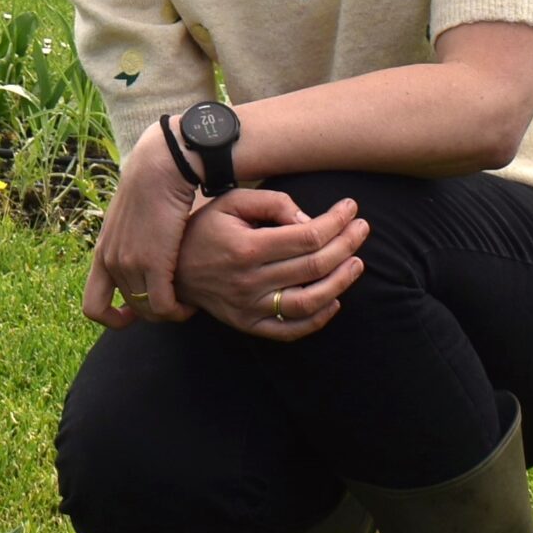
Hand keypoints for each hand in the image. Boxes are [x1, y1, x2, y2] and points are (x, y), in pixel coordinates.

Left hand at [82, 119, 198, 327]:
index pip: (92, 305)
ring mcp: (127, 264)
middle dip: (151, 315)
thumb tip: (151, 254)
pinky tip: (192, 303)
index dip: (113, 318)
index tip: (136, 314)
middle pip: (127, 311)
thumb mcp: (134, 218)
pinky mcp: (151, 263)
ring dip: (169, 314)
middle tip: (174, 306)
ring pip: (147, 311)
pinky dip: (178, 312)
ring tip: (186, 305)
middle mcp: (110, 261)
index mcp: (103, 251)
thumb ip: (135, 241)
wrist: (161, 166)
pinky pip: (163, 306)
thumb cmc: (156, 187)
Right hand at [172, 189, 366, 340]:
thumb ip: (271, 203)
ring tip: (357, 264)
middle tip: (362, 229)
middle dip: (347, 245)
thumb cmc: (205, 229)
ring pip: (309, 301)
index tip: (351, 209)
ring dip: (340, 283)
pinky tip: (334, 301)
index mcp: (247, 247)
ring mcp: (249, 307)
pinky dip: (317, 320)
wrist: (170, 269)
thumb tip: (308, 220)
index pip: (308, 236)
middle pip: (314, 266)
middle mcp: (250, 280)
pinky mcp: (248, 324)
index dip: (337, 222)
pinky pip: (290, 330)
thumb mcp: (231, 202)